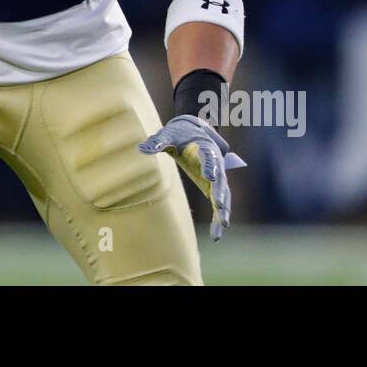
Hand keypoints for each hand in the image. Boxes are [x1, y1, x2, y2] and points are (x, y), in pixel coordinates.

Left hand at [139, 115, 245, 240]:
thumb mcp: (168, 134)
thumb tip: (142, 149)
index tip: (210, 177)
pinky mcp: (213, 186)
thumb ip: (158, 141)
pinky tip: (216, 234)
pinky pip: (218, 203)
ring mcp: (216, 176)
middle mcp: (216, 163)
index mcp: (205, 147)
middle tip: (220, 206)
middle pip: (221, 179)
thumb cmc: (178, 134)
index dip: (210, 167)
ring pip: (223, 194)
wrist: (191, 132)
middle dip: (220, 193)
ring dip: (223, 210)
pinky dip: (218, 218)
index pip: (210, 157)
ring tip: (222, 226)